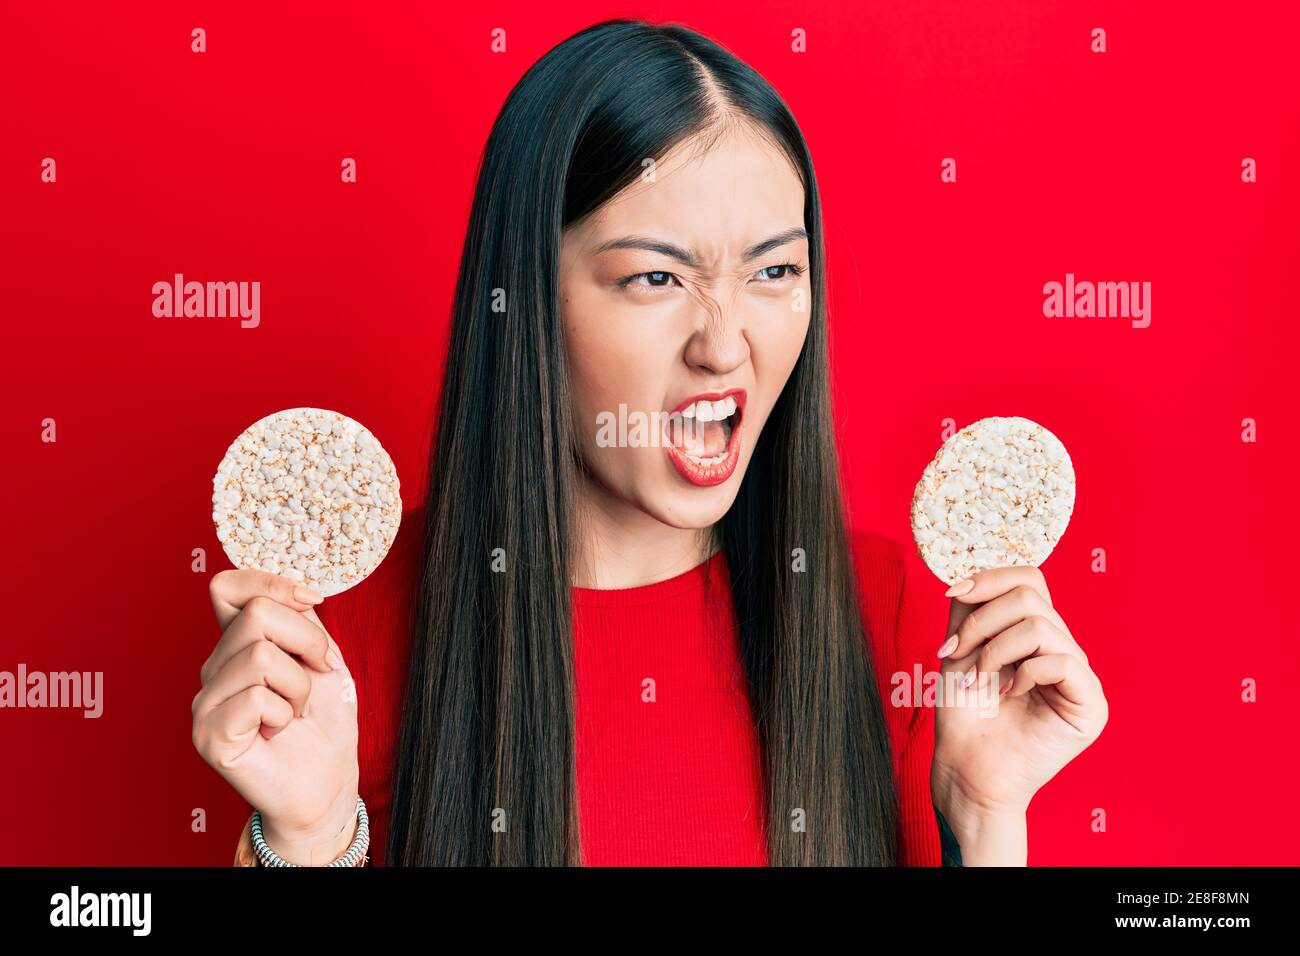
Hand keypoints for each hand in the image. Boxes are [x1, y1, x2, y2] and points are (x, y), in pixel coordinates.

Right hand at [191, 570, 360, 864]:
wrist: (328, 781)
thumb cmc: (325, 723)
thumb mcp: (322, 658)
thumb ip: (302, 622)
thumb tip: (299, 592)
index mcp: (236, 646)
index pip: (227, 587)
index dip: (270, 582)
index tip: (312, 601)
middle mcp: (213, 670)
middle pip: (257, 614)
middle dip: (307, 642)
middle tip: (316, 678)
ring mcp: (205, 702)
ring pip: (259, 655)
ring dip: (298, 685)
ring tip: (294, 712)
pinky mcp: (208, 735)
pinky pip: (255, 697)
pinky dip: (284, 713)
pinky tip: (278, 732)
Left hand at [930, 566, 1107, 856]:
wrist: (967, 769)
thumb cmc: (964, 714)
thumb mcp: (960, 648)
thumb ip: (971, 608)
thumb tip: (971, 573)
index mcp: (1036, 635)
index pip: (1029, 581)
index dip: (990, 579)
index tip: (952, 594)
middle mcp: (1063, 650)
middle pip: (1031, 596)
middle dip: (983, 620)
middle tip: (957, 652)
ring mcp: (1080, 677)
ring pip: (1040, 626)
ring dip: (995, 649)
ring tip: (978, 679)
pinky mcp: (1091, 705)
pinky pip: (1061, 661)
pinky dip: (1024, 673)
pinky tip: (1008, 694)